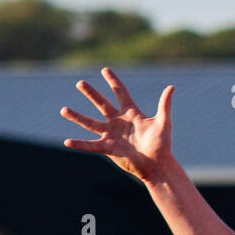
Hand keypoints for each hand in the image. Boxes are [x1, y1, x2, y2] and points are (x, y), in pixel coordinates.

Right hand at [60, 67, 174, 183]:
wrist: (157, 165)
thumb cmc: (162, 144)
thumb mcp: (164, 123)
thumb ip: (165, 105)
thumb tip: (171, 86)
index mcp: (132, 113)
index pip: (120, 92)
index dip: (113, 81)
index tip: (104, 69)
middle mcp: (119, 121)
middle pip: (102, 104)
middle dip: (91, 93)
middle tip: (80, 82)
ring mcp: (111, 134)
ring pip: (90, 123)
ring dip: (77, 117)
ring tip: (63, 109)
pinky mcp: (108, 148)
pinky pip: (90, 145)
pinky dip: (79, 144)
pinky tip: (67, 142)